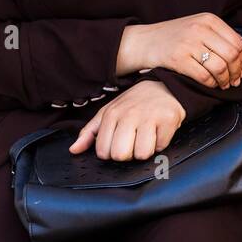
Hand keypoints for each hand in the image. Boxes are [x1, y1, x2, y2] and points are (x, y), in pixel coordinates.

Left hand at [70, 79, 185, 160]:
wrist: (166, 85)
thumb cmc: (135, 103)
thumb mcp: (109, 113)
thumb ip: (90, 132)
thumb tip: (74, 149)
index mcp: (111, 115)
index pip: (103, 151)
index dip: (112, 152)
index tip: (119, 142)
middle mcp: (129, 115)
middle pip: (120, 155)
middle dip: (128, 153)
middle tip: (133, 141)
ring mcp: (149, 117)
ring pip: (142, 154)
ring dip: (146, 150)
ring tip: (147, 137)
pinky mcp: (168, 119)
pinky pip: (160, 147)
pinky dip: (160, 143)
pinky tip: (158, 132)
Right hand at [117, 13, 241, 88]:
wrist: (144, 42)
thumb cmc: (175, 37)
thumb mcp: (202, 30)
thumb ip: (227, 37)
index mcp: (209, 20)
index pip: (237, 43)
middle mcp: (200, 29)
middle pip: (231, 55)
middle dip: (236, 72)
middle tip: (235, 81)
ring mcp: (189, 43)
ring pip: (220, 67)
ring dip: (225, 80)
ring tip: (224, 84)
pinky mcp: (178, 59)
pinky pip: (204, 76)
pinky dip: (211, 84)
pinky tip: (212, 85)